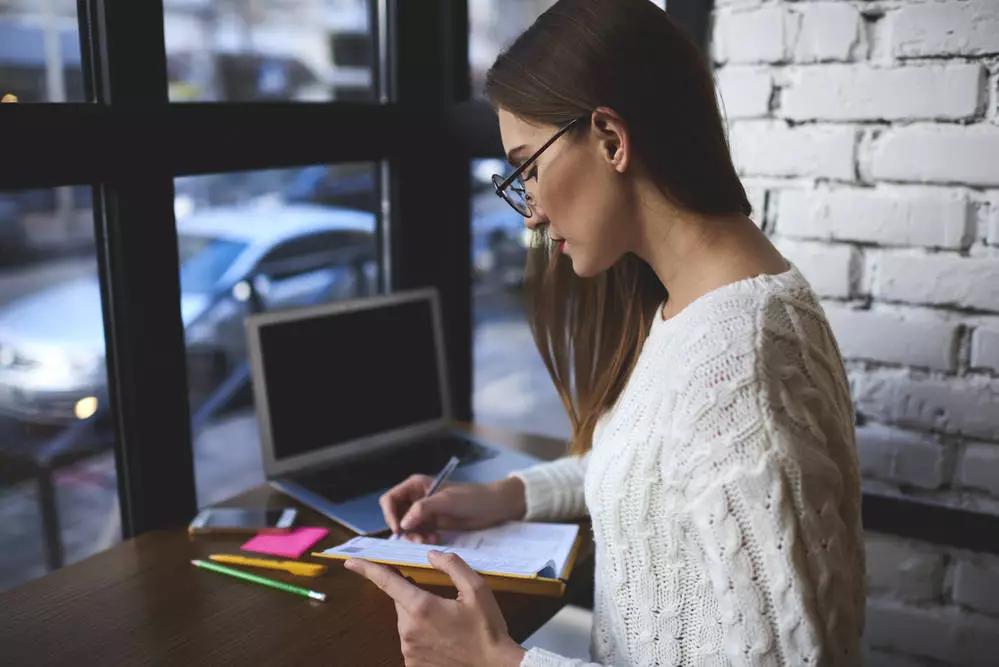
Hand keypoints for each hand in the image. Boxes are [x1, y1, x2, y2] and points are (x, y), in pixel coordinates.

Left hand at [345, 551, 526, 666]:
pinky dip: (422, 636)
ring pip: (407, 622)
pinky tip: (444, 639)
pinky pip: (411, 641)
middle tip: (442, 602)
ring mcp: (409, 650)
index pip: (387, 582)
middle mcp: (409, 629)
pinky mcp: (413, 664)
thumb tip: (431, 555)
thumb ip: (452, 565)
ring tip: (448, 625)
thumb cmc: (487, 630)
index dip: (367, 569)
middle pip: (401, 602)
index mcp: (422, 607)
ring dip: (420, 617)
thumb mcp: (477, 590)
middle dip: (414, 595)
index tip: (350, 562)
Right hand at [379, 476, 525, 543]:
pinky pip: (418, 535)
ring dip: (413, 537)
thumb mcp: (446, 501)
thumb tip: (403, 524)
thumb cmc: (471, 497)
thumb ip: (422, 509)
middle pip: (396, 516)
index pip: (390, 499)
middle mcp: (416, 499)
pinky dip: (423, 540)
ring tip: (429, 541)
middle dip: (403, 529)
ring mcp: (424, 513)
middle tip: (417, 540)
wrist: (494, 507)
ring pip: (406, 528)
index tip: (398, 530)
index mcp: (416, 486)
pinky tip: (435, 540)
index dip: (389, 514)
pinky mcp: (432, 525)